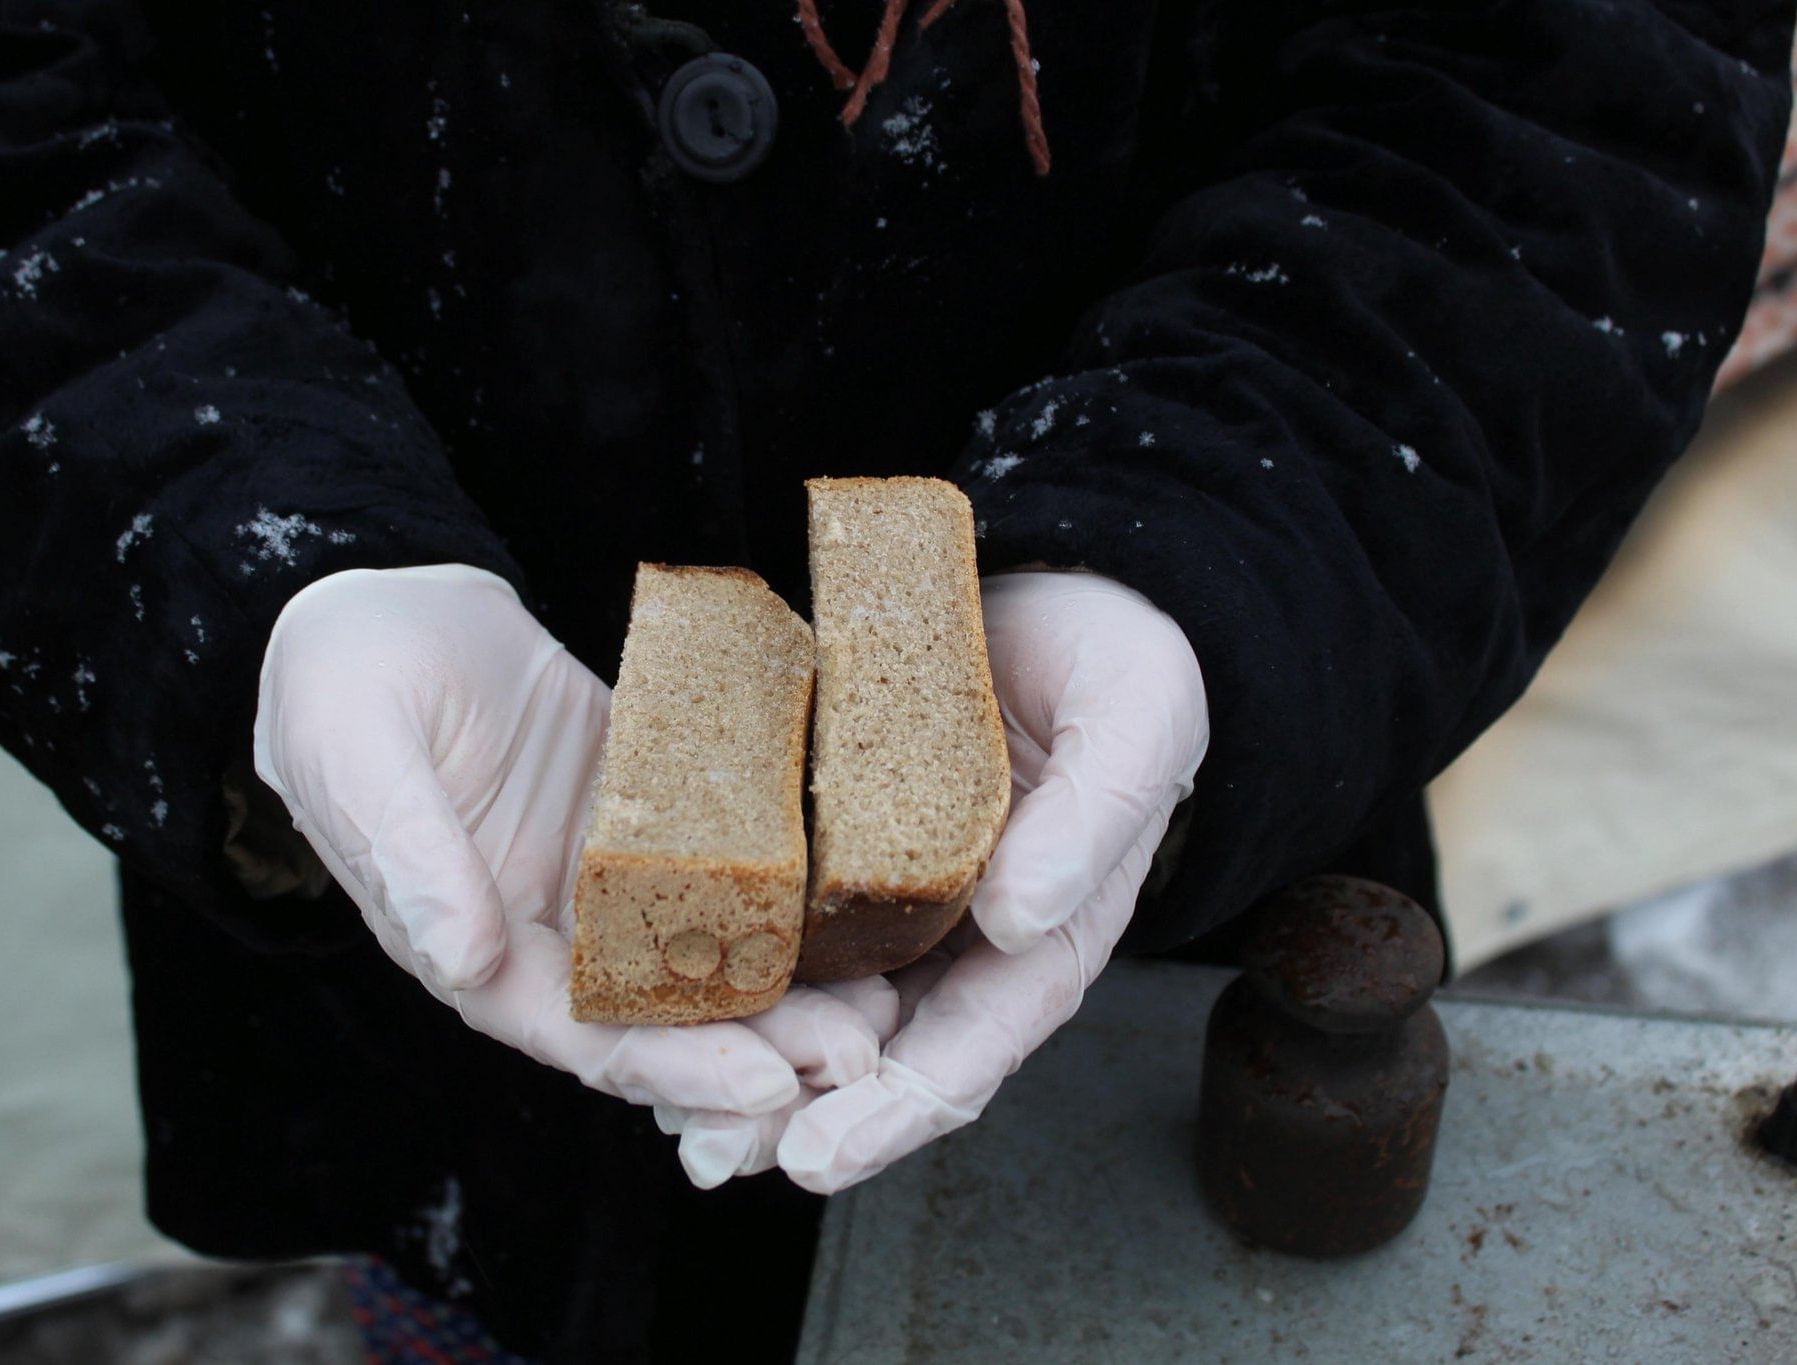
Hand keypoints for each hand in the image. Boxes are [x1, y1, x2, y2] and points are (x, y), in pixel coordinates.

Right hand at [254, 564, 870, 1114]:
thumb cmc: (340, 683)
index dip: (671, 1066)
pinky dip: (778, 884)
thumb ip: (411, 856)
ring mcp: (604, 872)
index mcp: (475, 948)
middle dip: (758, 1043)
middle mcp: (551, 930)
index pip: (581, 1035)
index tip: (762, 1084)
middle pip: (663, 1012)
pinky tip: (853, 891)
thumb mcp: (359, 756)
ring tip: (882, 997)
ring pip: (703, 946)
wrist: (376, 600)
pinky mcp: (644, 806)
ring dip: (786, 981)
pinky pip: (717, 852)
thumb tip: (460, 959)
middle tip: (856, 1054)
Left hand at [659, 570, 1209, 1191]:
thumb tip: (1018, 919)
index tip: (816, 1156)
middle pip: (873, 1056)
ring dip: (745, 1063)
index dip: (893, 1113)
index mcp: (1040, 938)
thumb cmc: (1115, 664)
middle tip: (711, 1155)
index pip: (967, 1052)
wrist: (1058, 587)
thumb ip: (1096, 816)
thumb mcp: (1138, 720)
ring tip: (667, 1110)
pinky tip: (659, 987)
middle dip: (795, 1118)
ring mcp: (887, 896)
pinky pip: (773, 914)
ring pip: (813, 1002)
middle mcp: (956, 939)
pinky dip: (725, 960)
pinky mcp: (829, 843)